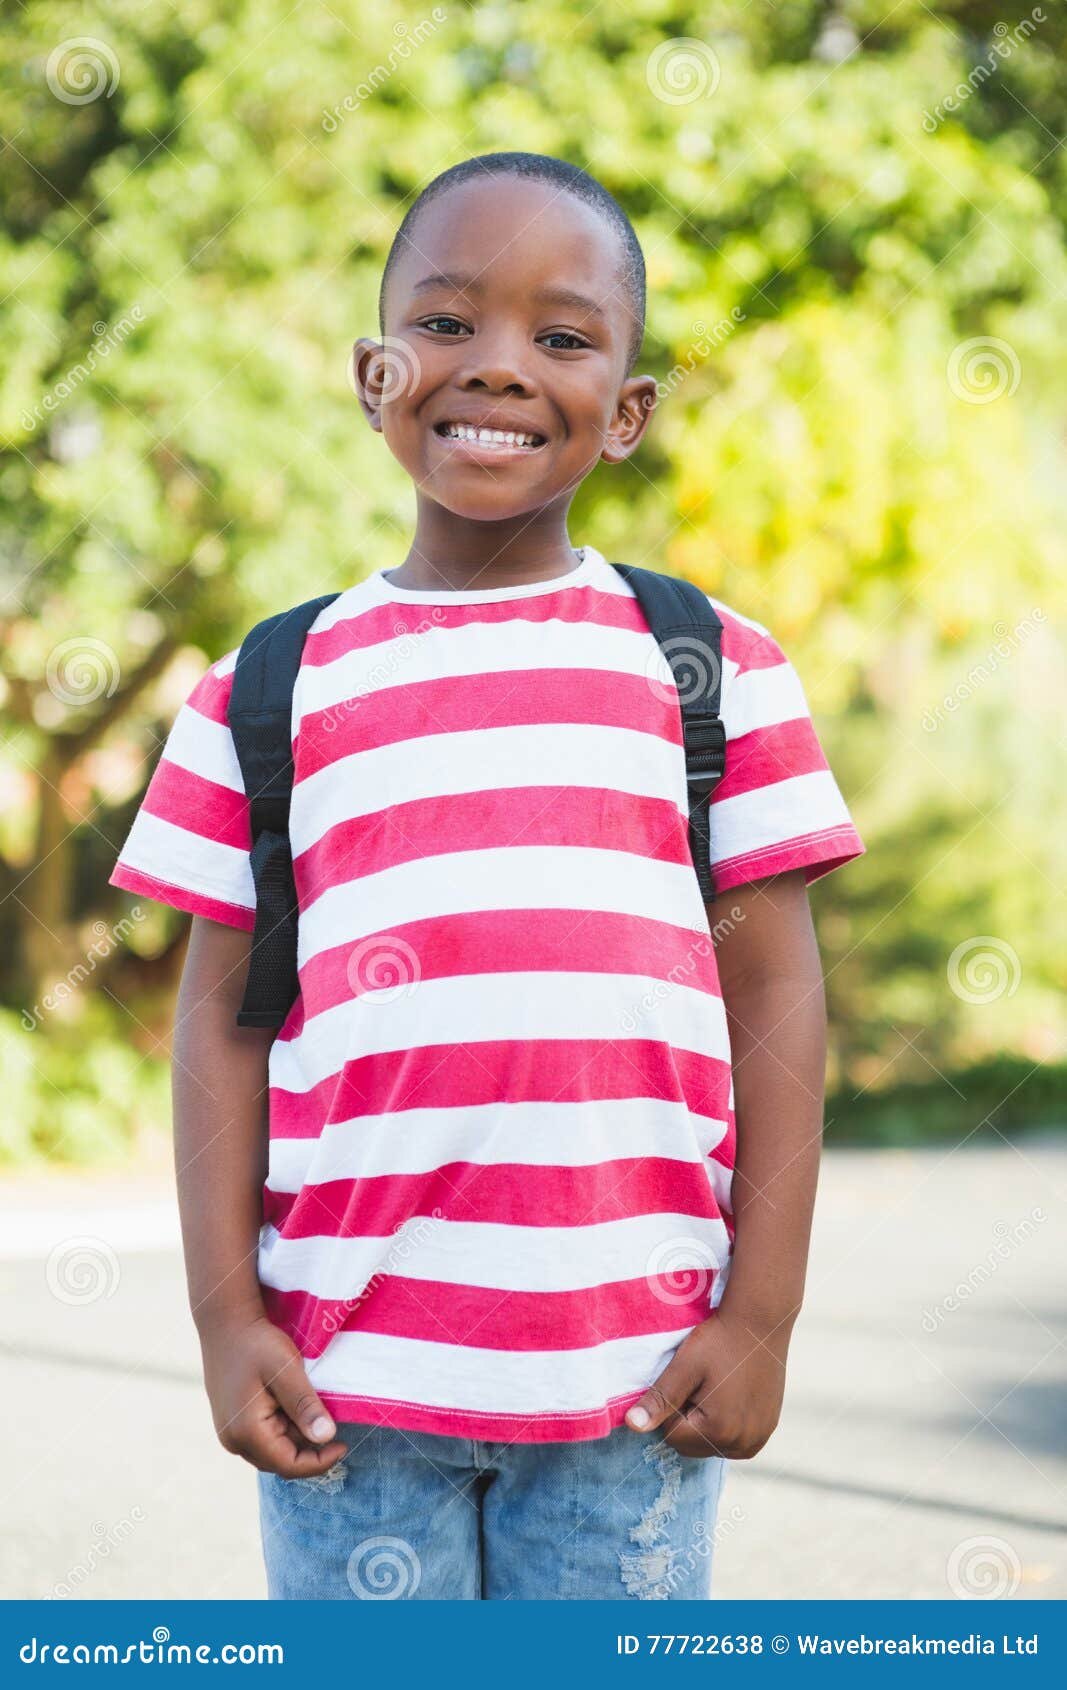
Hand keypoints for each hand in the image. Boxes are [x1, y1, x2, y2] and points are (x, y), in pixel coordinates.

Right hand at [200, 1309, 347, 1476]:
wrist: (225, 1322)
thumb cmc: (256, 1343)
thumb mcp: (286, 1369)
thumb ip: (305, 1405)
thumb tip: (327, 1437)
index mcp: (245, 1432)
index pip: (289, 1465)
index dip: (320, 1461)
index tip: (344, 1445)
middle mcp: (233, 1440)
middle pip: (280, 1461)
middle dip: (308, 1449)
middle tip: (331, 1423)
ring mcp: (230, 1433)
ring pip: (273, 1451)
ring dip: (296, 1437)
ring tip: (311, 1406)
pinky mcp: (233, 1423)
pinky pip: (263, 1438)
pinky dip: (284, 1429)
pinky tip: (292, 1403)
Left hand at [625, 1305, 791, 1458]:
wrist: (760, 1321)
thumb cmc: (719, 1340)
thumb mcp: (685, 1366)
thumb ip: (659, 1399)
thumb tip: (632, 1425)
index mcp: (720, 1431)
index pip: (672, 1436)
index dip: (672, 1407)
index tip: (687, 1381)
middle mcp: (742, 1444)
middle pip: (692, 1445)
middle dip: (689, 1419)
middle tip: (702, 1383)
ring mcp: (757, 1439)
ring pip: (711, 1445)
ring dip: (707, 1424)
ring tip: (718, 1387)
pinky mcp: (767, 1431)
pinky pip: (734, 1440)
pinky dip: (727, 1424)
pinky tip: (732, 1395)